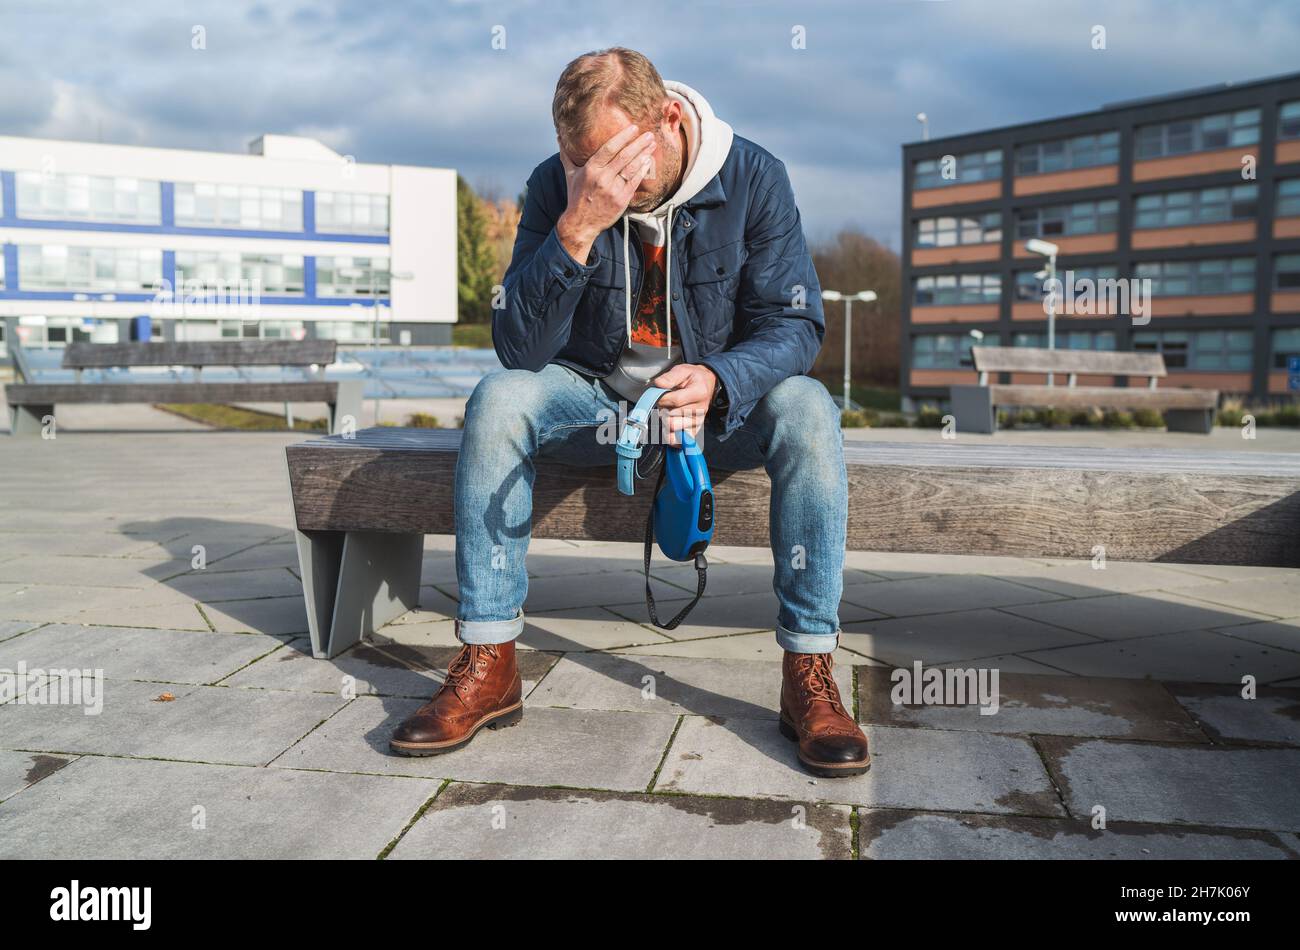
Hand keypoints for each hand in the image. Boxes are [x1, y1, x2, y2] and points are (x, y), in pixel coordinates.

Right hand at [556, 125, 655, 262]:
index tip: (633, 128)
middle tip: (649, 134)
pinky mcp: (622, 200)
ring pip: (632, 168)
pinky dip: (642, 171)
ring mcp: (613, 190)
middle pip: (624, 157)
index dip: (623, 137)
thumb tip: (559, 137)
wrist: (581, 224)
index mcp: (590, 169)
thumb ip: (567, 155)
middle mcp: (602, 178)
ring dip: (644, 155)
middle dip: (638, 144)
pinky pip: (635, 182)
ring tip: (652, 145)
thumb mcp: (570, 175)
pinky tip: (648, 161)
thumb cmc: (576, 197)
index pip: (609, 148)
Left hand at [651, 364, 716, 445]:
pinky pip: (681, 441)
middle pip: (673, 417)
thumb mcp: (683, 370)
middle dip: (662, 411)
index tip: (657, 396)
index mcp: (699, 392)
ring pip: (674, 429)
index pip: (676, 400)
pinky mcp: (695, 430)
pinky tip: (667, 430)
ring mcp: (697, 421)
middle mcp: (701, 409)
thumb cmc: (693, 378)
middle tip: (661, 405)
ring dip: (664, 423)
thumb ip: (670, 377)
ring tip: (664, 414)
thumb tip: (658, 384)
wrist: (707, 385)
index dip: (662, 399)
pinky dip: (671, 438)